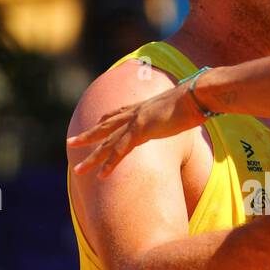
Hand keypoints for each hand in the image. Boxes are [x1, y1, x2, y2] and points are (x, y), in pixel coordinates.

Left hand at [67, 82, 201, 176]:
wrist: (199, 95)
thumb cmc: (197, 101)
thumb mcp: (183, 109)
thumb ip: (178, 114)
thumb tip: (190, 115)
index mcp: (144, 106)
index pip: (118, 113)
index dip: (105, 121)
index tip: (95, 124)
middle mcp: (136, 112)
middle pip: (105, 126)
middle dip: (87, 136)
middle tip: (70, 142)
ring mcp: (136, 120)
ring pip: (107, 142)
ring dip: (91, 157)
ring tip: (77, 170)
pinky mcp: (141, 129)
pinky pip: (120, 150)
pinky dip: (110, 163)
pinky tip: (101, 175)